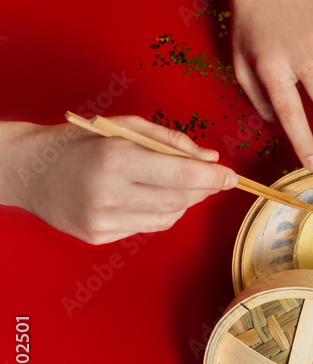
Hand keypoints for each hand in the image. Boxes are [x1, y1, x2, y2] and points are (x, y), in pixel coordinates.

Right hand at [1, 118, 236, 244]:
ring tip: (179, 184)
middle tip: (216, 180)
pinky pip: (146, 227)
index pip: (180, 175)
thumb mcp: (124, 127)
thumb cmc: (80, 143)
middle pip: (179, 200)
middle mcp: (108, 193)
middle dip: (204, 190)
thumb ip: (170, 141)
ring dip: (184, 201)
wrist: (29, 171)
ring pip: (167, 217)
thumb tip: (209, 158)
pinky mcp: (98, 236)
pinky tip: (151, 197)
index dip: (212, 178)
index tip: (231, 176)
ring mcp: (102, 220)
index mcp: (116, 159)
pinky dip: (160, 213)